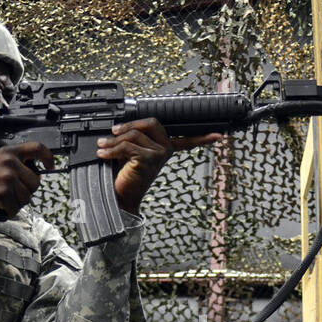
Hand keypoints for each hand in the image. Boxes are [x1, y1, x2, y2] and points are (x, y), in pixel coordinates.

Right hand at [0, 142, 53, 218]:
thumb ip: (15, 164)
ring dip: (16, 202)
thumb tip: (36, 173)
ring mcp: (6, 176)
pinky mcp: (3, 192)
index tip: (50, 165)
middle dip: (25, 191)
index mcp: (8, 153)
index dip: (47, 156)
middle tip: (8, 192)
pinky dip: (8, 211)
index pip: (36, 148)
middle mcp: (9, 162)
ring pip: (27, 197)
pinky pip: (16, 208)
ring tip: (1, 198)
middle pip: (35, 182)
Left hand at [94, 118, 223, 213]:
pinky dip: (111, 149)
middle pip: (152, 122)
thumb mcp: (130, 154)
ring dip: (114, 140)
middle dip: (130, 124)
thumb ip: (133, 139)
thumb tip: (121, 126)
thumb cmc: (124, 177)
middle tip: (114, 131)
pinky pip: (128, 145)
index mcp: (166, 149)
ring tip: (102, 146)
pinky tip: (104, 154)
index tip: (218, 136)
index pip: (187, 141)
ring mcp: (159, 155)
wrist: (119, 198)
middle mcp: (166, 151)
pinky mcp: (148, 159)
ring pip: (135, 134)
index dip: (202, 138)